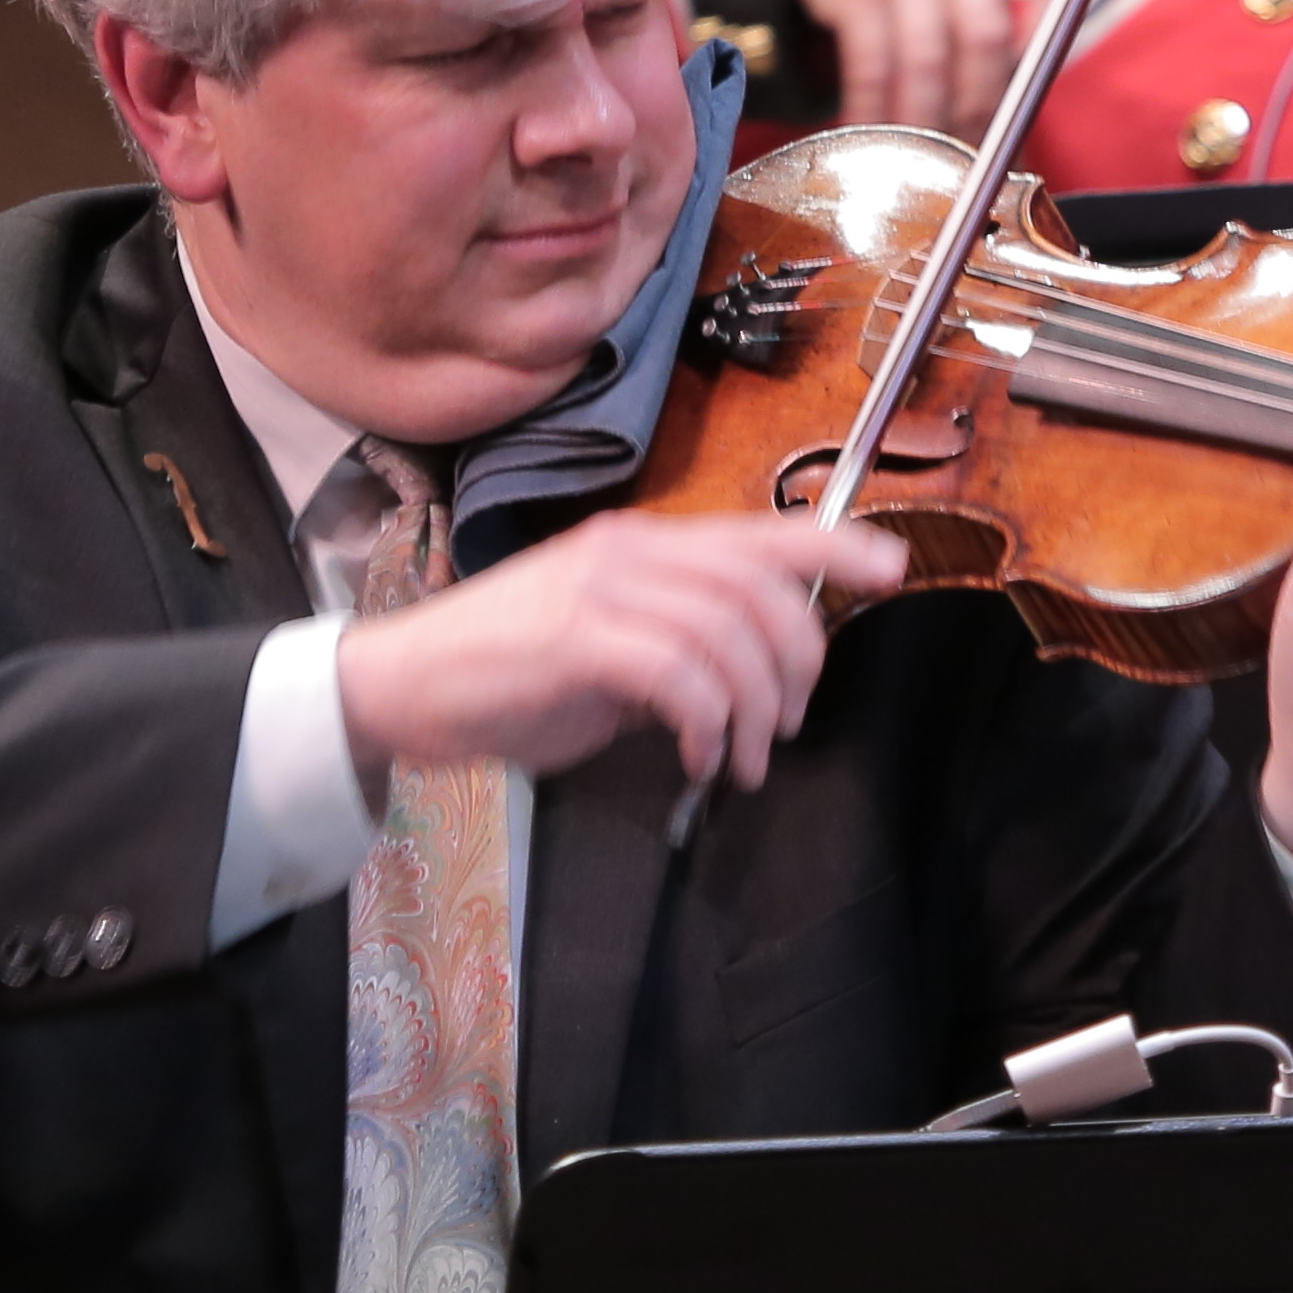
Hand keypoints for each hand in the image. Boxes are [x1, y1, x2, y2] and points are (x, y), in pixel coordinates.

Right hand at [329, 509, 900, 794]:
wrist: (400, 687)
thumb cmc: (502, 674)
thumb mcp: (605, 647)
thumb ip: (674, 644)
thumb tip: (745, 677)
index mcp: (641, 546)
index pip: (759, 532)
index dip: (835, 545)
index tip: (892, 569)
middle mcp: (628, 553)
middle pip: (761, 587)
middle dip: (798, 662)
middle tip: (786, 725)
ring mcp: (600, 590)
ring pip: (729, 634)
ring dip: (755, 710)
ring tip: (742, 760)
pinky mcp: (576, 640)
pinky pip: (679, 675)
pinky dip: (706, 724)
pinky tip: (696, 760)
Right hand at [790, 0, 1060, 134]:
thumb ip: (1015, 28)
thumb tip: (1028, 131)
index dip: (1047, 46)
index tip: (1033, 101)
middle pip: (984, 36)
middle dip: (983, 109)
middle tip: (978, 160)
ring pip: (927, 58)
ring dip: (929, 121)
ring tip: (930, 162)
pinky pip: (872, 65)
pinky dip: (875, 111)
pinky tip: (876, 138)